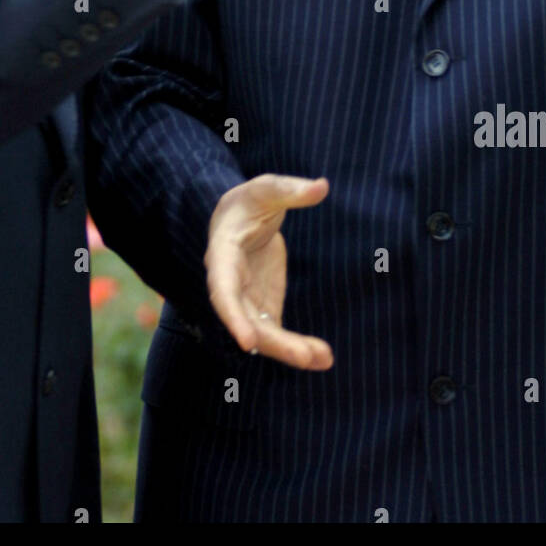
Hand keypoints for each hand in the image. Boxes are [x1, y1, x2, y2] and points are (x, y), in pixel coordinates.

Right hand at [205, 174, 332, 369]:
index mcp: (222, 255)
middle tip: (305, 356)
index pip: (223, 289)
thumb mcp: (267, 189)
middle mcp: (230, 285)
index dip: (233, 316)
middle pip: (247, 321)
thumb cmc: (249, 202)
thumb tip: (322, 187)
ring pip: (263, 333)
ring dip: (290, 350)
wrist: (242, 219)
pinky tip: (323, 357)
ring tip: (323, 359)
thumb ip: (292, 190)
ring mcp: (247, 300)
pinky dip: (298, 347)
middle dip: (274, 342)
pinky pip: (278, 333)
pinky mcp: (264, 307)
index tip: (248, 341)